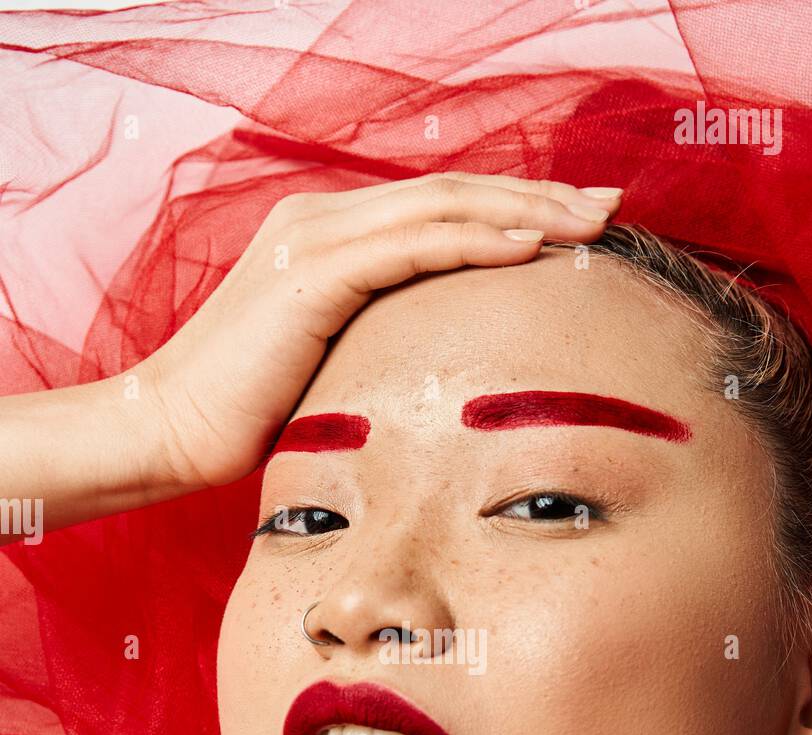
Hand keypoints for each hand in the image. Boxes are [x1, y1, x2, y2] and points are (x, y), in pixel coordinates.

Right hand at [142, 173, 621, 490]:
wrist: (168, 430)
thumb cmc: (247, 414)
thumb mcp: (328, 362)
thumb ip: (378, 337)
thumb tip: (443, 359)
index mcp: (330, 236)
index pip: (440, 208)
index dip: (513, 208)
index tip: (578, 224)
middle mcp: (324, 218)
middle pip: (453, 192)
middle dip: (538, 195)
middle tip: (609, 208)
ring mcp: (315, 238)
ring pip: (443, 206)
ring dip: (524, 210)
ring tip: (591, 223)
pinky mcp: (310, 272)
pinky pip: (412, 245)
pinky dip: (475, 241)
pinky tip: (530, 246)